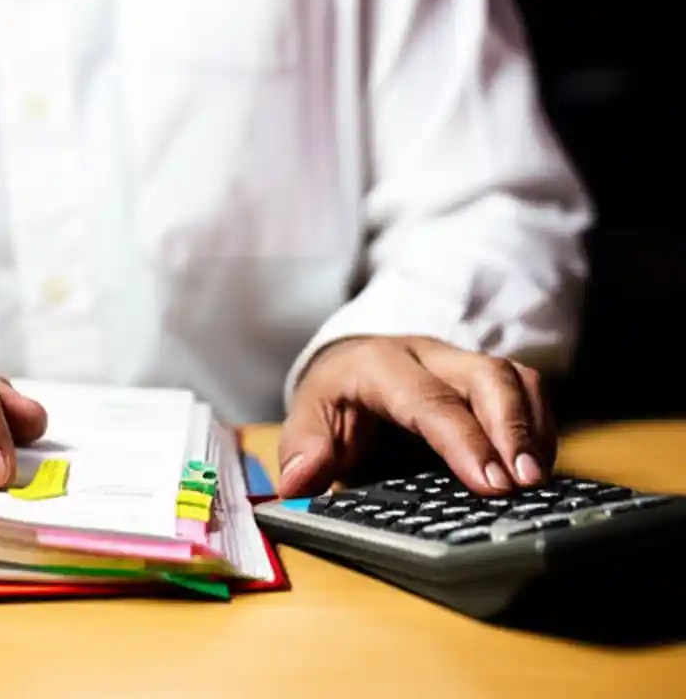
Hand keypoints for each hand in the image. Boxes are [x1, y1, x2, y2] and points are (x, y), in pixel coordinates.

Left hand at [278, 335, 553, 496]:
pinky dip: (540, 428)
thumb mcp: (306, 420)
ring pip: (516, 378)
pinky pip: (528, 390)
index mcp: (379, 365)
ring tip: (536, 481)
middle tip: (524, 483)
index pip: (429, 400)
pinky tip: (536, 469)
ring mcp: (462, 362)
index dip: (463, 440)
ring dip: (534, 429)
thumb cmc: (333, 400)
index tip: (490, 483)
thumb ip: (302, 450)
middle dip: (513, 429)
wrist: (348, 365)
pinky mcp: (486, 378)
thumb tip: (297, 482)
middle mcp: (428, 354)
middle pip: (487, 376)